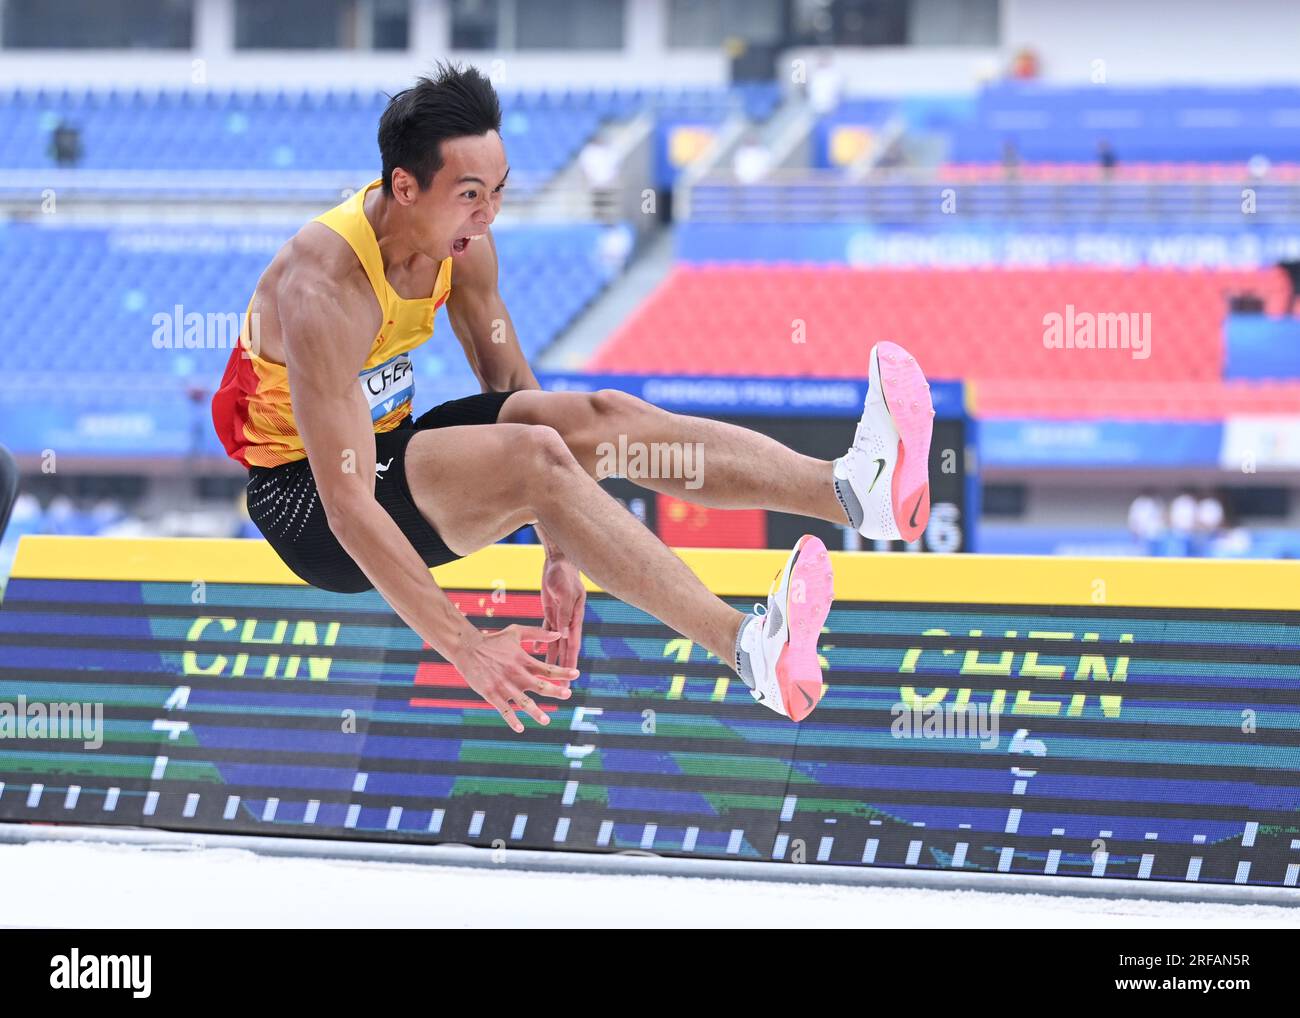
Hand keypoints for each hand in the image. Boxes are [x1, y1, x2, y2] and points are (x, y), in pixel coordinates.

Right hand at [451, 625, 577, 732]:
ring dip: (536, 712)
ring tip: (546, 720)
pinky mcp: (491, 694)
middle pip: (540, 686)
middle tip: (568, 694)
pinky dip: (512, 720)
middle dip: (555, 691)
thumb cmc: (493, 640)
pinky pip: (504, 710)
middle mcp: (516, 674)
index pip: (547, 668)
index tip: (576, 674)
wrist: (467, 648)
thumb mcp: (516, 632)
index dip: (563, 671)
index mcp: (523, 660)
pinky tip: (520, 728)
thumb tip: (559, 634)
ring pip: (523, 702)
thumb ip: (538, 634)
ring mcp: (504, 685)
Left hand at [541, 556, 585, 670]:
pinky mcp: (550, 612)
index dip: (572, 661)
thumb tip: (564, 636)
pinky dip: (543, 643)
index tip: (572, 676)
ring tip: (551, 676)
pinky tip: (539, 653)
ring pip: (556, 643)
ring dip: (554, 658)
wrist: (558, 562)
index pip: (573, 644)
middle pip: (565, 649)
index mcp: (575, 618)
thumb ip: (564, 615)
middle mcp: (568, 621)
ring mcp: (559, 617)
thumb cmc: (563, 575)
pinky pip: (546, 632)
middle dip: (564, 667)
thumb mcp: (564, 594)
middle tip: (563, 686)